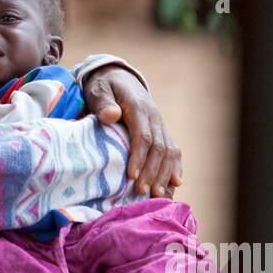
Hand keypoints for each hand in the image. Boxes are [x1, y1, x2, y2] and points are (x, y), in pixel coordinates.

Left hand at [82, 66, 181, 197]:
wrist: (120, 77)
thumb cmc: (104, 86)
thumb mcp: (98, 89)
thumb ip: (103, 102)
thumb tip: (112, 115)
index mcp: (138, 107)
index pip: (143, 136)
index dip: (139, 157)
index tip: (131, 176)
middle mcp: (154, 117)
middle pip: (159, 147)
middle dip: (151, 172)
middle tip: (142, 192)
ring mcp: (160, 124)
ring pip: (169, 151)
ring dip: (164, 174)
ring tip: (158, 195)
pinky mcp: (161, 130)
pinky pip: (173, 150)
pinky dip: (175, 167)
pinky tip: (175, 184)